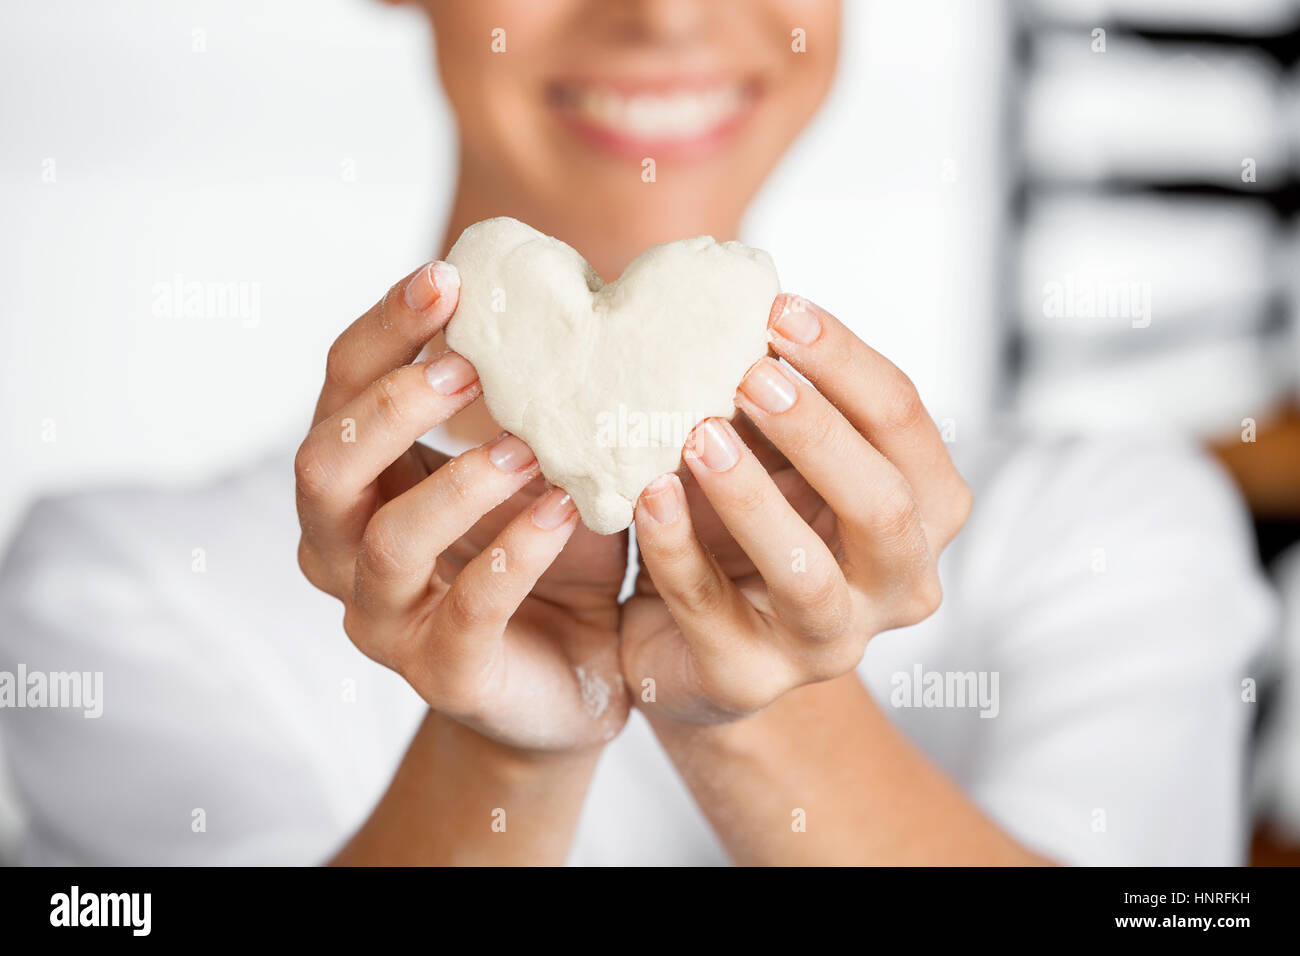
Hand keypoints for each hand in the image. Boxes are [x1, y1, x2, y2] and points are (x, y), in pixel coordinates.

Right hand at [295, 262, 628, 751]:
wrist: (576, 676)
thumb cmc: (548, 554)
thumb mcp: (535, 461)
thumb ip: (527, 395)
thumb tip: (569, 285)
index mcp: (359, 483)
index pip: (341, 391)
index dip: (381, 331)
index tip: (446, 278)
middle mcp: (345, 550)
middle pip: (323, 464)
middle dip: (391, 405)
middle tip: (468, 365)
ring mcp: (385, 618)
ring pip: (389, 542)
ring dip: (459, 481)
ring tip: (531, 446)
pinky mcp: (443, 672)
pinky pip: (468, 610)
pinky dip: (514, 555)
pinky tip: (562, 511)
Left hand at [620, 294, 971, 723]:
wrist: (699, 640)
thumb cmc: (748, 523)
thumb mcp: (777, 456)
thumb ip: (777, 398)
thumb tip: (733, 302)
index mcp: (925, 512)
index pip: (907, 426)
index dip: (847, 363)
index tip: (779, 310)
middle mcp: (897, 585)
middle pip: (884, 505)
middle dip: (818, 432)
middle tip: (749, 374)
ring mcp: (828, 643)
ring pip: (805, 575)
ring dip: (751, 498)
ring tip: (697, 435)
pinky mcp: (749, 677)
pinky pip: (708, 607)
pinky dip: (676, 546)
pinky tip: (646, 493)